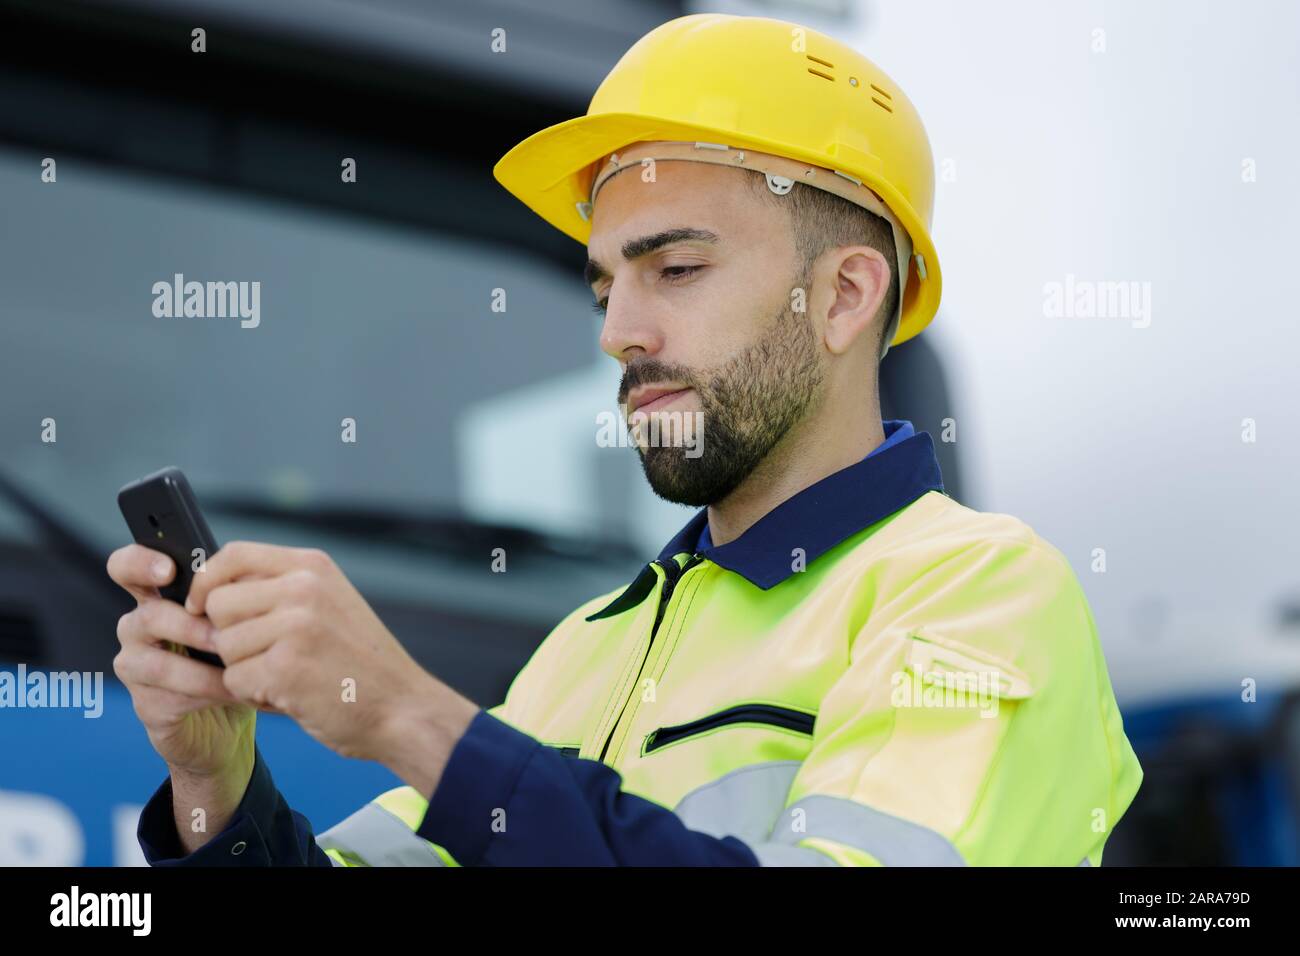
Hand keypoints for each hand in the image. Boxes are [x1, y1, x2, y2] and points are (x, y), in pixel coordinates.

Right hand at [107, 544, 254, 778]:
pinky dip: (207, 694)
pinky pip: (169, 696)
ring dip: (202, 668)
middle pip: (147, 615)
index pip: (128, 567)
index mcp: (157, 597)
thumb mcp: (241, 619)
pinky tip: (235, 692)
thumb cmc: (236, 656)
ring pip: (157, 663)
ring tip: (237, 669)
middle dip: (189, 625)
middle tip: (223, 635)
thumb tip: (250, 571)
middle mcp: (138, 628)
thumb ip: (235, 592)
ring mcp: (135, 668)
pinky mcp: (146, 705)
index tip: (169, 570)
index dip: (140, 563)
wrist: (232, 718)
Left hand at [185, 542, 475, 768]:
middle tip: (269, 656)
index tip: (201, 606)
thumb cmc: (362, 663)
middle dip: (231, 637)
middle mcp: (304, 589)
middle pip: (219, 605)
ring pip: (224, 646)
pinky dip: (256, 696)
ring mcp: (295, 627)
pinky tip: (291, 696)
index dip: (207, 581)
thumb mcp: (330, 604)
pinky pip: (235, 680)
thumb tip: (213, 592)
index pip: (233, 555)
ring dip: (246, 670)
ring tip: (288, 677)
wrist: (403, 707)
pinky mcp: (285, 668)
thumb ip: (281, 589)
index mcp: (313, 567)